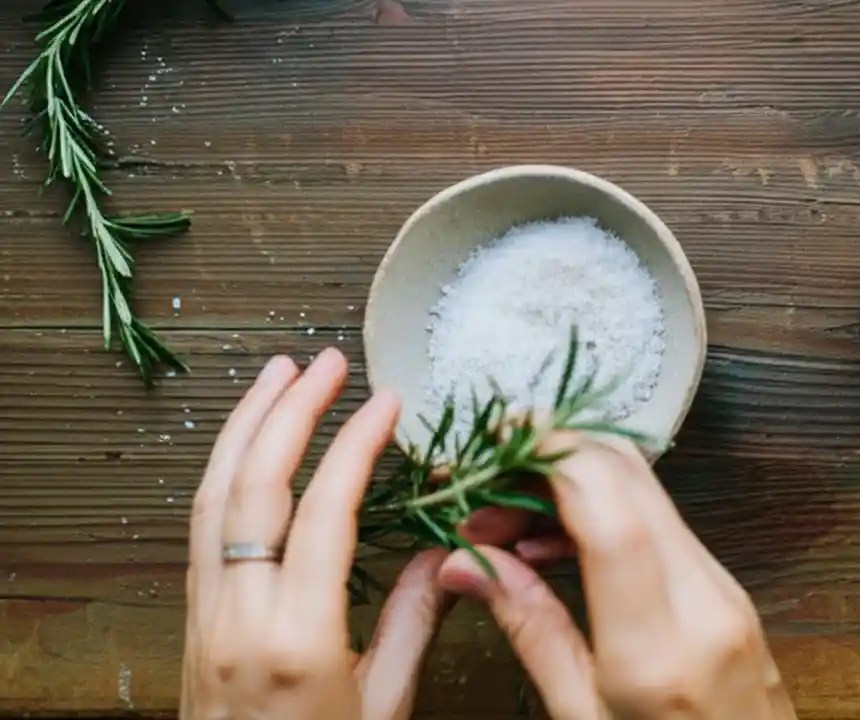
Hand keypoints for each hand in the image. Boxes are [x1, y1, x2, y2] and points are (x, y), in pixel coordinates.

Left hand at [182, 350, 446, 719]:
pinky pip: (202, 524)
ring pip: (213, 495)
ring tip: (277, 375)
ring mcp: (205, 613)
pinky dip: (226, 469)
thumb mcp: (384, 702)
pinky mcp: (193, 617)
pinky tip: (248, 444)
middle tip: (324, 362)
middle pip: (254, 485)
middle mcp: (239, 616)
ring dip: (244, 425)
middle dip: (289, 411)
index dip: (355, 447)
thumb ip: (416, 620)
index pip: (324, 512)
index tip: (385, 404)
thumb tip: (451, 554)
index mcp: (298, 637)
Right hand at [437, 434, 796, 719]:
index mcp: (658, 646)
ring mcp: (722, 585)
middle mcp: (703, 598)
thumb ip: (530, 630)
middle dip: (551, 456)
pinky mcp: (724, 585)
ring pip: (646, 489)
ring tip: (499, 520)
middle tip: (481, 484)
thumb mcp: (582, 715)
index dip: (556, 458)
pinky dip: (601, 509)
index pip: (613, 515)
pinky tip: (549, 543)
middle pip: (632, 479)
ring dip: (571, 480)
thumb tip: (463, 563)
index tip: (499, 440)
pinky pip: (659, 520)